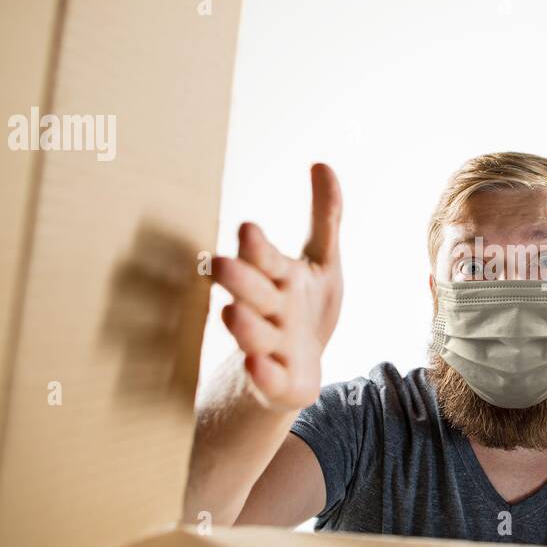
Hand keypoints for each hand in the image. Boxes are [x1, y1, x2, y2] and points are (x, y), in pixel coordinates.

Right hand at [211, 163, 342, 410]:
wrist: (299, 369)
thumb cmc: (305, 308)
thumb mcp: (322, 262)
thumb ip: (325, 216)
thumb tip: (322, 163)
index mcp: (279, 278)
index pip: (266, 259)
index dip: (258, 248)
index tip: (248, 229)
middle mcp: (270, 310)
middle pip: (253, 292)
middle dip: (239, 280)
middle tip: (221, 265)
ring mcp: (271, 347)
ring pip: (254, 334)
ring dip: (243, 325)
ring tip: (231, 312)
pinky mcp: (277, 382)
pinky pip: (269, 378)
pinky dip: (263, 372)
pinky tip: (256, 364)